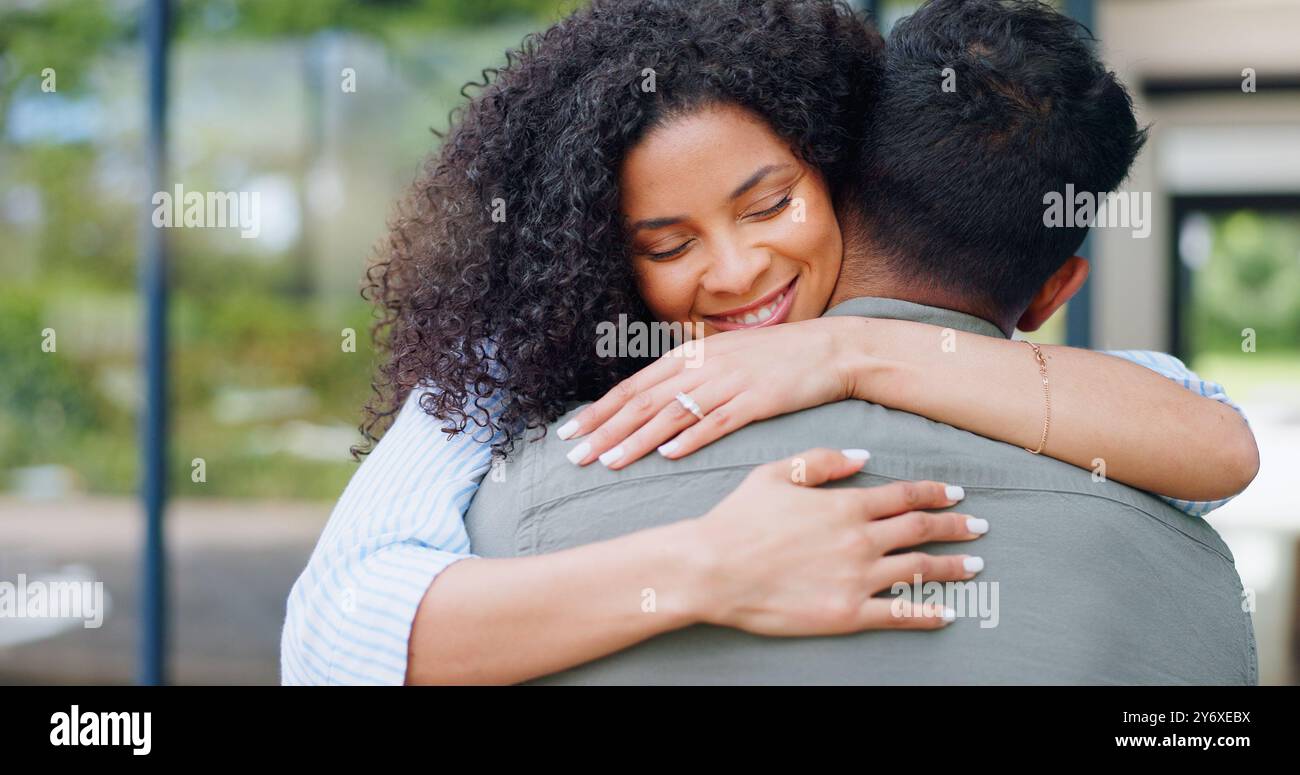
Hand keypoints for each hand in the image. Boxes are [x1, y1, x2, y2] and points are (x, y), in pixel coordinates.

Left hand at [561, 317, 873, 468]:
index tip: (569, 433)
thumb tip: (655, 404)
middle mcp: (704, 366)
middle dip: (605, 430)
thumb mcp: (725, 359)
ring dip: (637, 441)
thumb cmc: (777, 359)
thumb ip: (690, 378)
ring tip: (608, 462)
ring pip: (672, 414)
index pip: (633, 386)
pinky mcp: (757, 400)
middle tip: (574, 456)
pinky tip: (667, 455)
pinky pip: (717, 421)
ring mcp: (730, 382)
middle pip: (644, 402)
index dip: (598, 410)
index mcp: (691, 355)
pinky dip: (690, 437)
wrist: (831, 350)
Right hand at [686, 448, 986, 634]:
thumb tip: (864, 457)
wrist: (712, 569)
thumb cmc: (737, 520)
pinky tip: (947, 613)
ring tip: (974, 566)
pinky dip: (927, 613)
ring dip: (951, 567)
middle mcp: (859, 540)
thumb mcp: (775, 474)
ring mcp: (856, 579)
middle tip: (980, 527)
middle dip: (954, 527)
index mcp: (844, 505)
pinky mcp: (847, 613)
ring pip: (918, 570)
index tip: (955, 494)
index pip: (902, 496)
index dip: (933, 493)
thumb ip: (822, 461)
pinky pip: (898, 614)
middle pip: (920, 530)